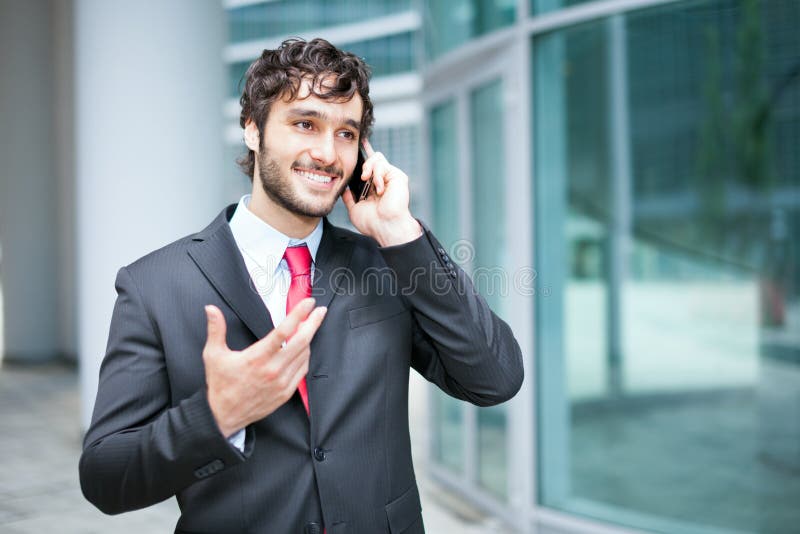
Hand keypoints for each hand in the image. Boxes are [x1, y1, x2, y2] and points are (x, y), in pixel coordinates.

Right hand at [203, 298, 326, 437]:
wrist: (223, 416)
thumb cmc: (220, 385)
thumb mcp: (214, 355)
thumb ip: (215, 329)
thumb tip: (211, 309)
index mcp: (257, 358)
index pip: (284, 331)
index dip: (298, 314)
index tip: (307, 304)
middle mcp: (272, 370)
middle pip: (301, 341)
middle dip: (313, 323)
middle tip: (320, 311)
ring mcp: (281, 382)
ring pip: (304, 355)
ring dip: (309, 339)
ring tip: (309, 327)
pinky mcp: (285, 392)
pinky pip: (302, 370)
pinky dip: (305, 356)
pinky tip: (303, 349)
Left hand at [342, 139, 421, 246]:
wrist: (384, 227)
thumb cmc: (372, 223)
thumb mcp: (354, 208)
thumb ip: (349, 198)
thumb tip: (343, 188)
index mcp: (374, 186)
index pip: (369, 166)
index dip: (364, 154)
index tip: (358, 142)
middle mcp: (383, 180)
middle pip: (373, 158)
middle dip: (364, 163)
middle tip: (362, 177)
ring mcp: (391, 177)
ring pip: (377, 158)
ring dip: (369, 169)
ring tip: (367, 181)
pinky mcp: (398, 176)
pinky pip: (383, 165)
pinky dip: (377, 176)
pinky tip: (379, 189)